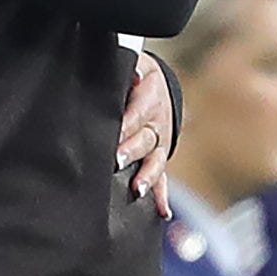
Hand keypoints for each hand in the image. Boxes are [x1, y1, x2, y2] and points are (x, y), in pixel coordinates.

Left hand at [118, 49, 175, 217]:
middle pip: (146, 139)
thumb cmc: (135, 75)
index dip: (126, 124)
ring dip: (148, 176)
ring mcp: (160, 143)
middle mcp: (158, 123)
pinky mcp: (158, 158)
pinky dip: (161, 196)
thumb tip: (133, 75)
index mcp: (151, 97)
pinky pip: (162, 178)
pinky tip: (162, 212)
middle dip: (132, 150)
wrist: (154, 85)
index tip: (114, 133)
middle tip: (117, 160)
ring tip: (138, 189)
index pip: (138, 112)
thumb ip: (130, 68)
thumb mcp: (135, 63)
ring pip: (155, 161)